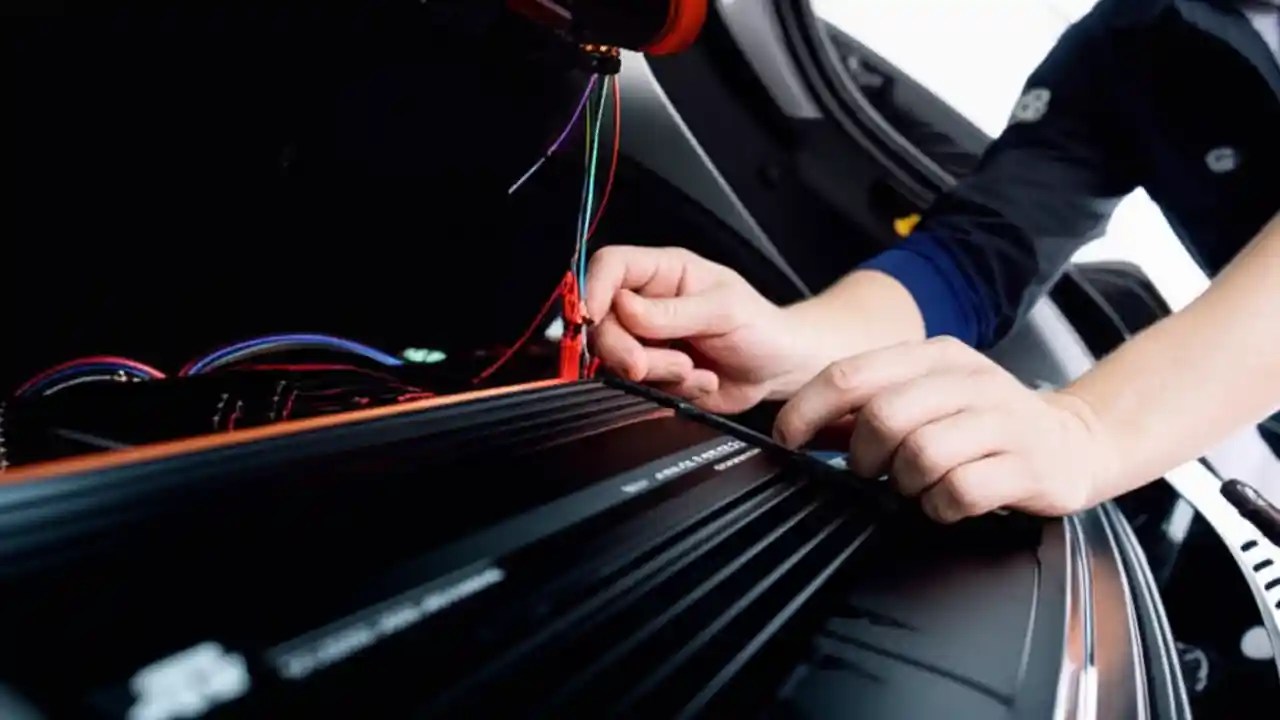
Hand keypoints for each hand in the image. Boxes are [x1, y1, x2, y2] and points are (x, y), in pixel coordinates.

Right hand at [585, 246, 812, 413]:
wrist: (778, 369)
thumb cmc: (760, 327)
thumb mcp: (724, 311)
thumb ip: (672, 312)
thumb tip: (622, 307)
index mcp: (663, 271)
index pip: (610, 265)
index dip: (593, 288)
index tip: (592, 317)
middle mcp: (647, 303)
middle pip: (601, 319)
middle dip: (621, 348)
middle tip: (645, 367)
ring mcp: (647, 339)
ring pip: (616, 357)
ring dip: (655, 371)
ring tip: (694, 369)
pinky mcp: (652, 372)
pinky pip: (638, 385)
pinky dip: (670, 389)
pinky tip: (700, 379)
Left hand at [772, 337, 1111, 521]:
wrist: (1075, 440)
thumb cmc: (985, 422)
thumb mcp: (928, 396)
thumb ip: (869, 405)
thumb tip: (803, 426)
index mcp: (934, 356)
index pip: (850, 374)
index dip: (807, 411)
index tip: (789, 439)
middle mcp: (968, 380)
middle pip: (882, 417)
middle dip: (862, 455)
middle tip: (871, 471)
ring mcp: (1002, 421)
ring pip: (920, 454)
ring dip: (904, 483)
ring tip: (917, 485)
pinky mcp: (1027, 466)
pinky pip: (960, 491)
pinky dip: (940, 506)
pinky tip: (946, 502)